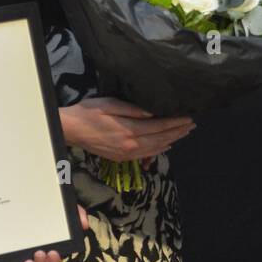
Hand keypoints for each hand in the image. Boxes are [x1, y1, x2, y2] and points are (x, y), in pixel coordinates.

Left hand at [21, 205, 89, 261]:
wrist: (36, 198)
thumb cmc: (54, 208)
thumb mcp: (67, 208)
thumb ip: (78, 214)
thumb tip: (85, 225)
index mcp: (54, 246)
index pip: (55, 260)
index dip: (55, 261)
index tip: (54, 252)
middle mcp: (41, 251)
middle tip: (42, 253)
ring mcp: (28, 252)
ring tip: (31, 257)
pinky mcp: (16, 250)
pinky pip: (16, 261)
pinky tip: (20, 259)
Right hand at [60, 97, 194, 161]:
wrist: (70, 129)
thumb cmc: (88, 112)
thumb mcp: (110, 104)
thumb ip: (132, 110)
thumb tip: (152, 113)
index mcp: (129, 130)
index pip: (159, 126)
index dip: (175, 123)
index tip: (188, 118)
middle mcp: (129, 145)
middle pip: (160, 139)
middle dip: (178, 132)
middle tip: (192, 126)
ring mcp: (125, 154)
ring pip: (154, 149)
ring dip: (171, 141)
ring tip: (184, 134)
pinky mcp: (120, 157)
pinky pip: (145, 155)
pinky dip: (158, 151)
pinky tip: (166, 146)